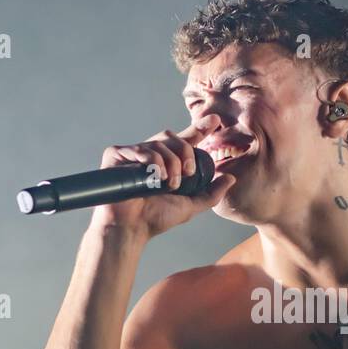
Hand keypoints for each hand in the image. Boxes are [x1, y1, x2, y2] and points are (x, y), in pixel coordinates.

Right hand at [92, 122, 236, 238]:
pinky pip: (140, 148)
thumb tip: (231, 178)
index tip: (214, 120)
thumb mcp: (191, 205)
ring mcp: (133, 154)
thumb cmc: (156, 218)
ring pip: (159, 144)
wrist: (132, 228)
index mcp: (167, 162)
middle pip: (173, 138)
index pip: (184, 140)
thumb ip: (211, 193)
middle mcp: (150, 155)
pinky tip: (156, 177)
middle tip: (188, 173)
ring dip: (171, 163)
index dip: (199, 128)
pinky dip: (152, 161)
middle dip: (186, 154)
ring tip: (169, 183)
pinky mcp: (116, 155)